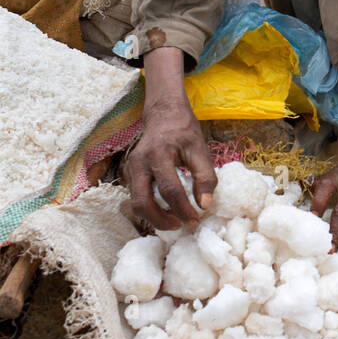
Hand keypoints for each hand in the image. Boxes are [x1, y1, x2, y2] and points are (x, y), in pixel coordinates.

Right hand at [127, 48, 215, 228]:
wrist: (163, 113)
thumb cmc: (183, 130)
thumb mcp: (200, 149)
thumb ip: (205, 177)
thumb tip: (204, 205)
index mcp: (158, 155)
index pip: (169, 190)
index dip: (183, 209)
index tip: (195, 220)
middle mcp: (139, 163)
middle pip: (142, 203)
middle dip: (160, 220)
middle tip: (180, 226)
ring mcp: (131, 169)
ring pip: (136, 203)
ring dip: (154, 217)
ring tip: (175, 220)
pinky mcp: (131, 173)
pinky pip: (137, 196)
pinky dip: (150, 208)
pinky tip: (166, 210)